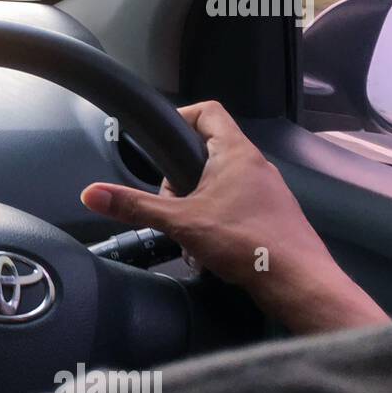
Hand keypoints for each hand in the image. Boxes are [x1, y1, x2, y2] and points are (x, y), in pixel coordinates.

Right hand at [80, 101, 387, 334]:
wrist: (298, 280)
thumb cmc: (248, 243)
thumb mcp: (180, 222)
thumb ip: (134, 207)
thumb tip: (93, 194)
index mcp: (235, 154)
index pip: (207, 112)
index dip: (180, 117)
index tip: (160, 138)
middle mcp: (255, 166)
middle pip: (209, 150)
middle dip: (181, 174)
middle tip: (169, 199)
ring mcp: (267, 190)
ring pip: (221, 181)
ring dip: (198, 200)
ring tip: (188, 228)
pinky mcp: (271, 215)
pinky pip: (236, 204)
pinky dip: (216, 218)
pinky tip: (208, 247)